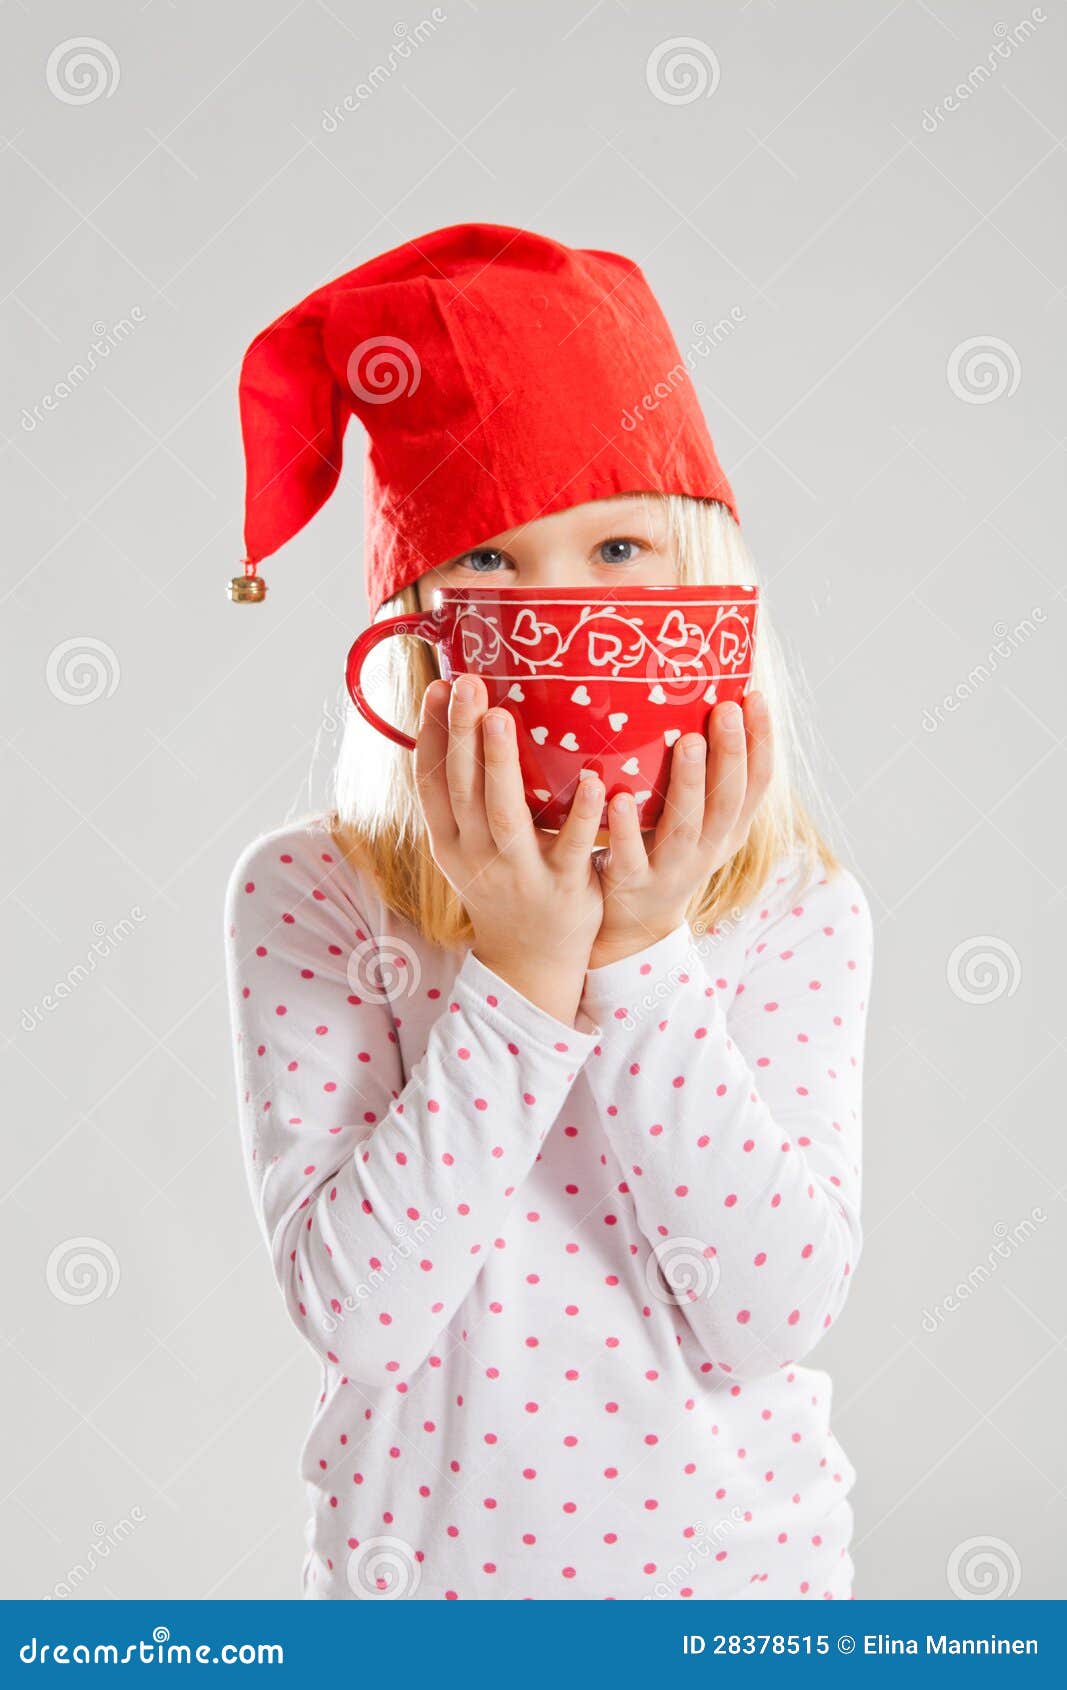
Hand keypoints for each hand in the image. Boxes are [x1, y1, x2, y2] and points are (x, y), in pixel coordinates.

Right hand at [415, 674, 603, 1025]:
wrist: (530, 963)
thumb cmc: (504, 887)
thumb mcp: (469, 849)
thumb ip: (466, 801)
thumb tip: (466, 726)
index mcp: (449, 841)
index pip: (430, 782)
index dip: (429, 734)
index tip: (435, 686)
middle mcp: (476, 855)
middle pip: (463, 789)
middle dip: (461, 733)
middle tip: (467, 683)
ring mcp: (519, 872)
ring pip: (506, 814)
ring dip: (501, 764)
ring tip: (502, 716)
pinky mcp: (563, 887)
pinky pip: (572, 846)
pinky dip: (580, 813)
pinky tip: (594, 780)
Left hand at [588, 693, 772, 968]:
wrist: (635, 923)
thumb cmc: (662, 848)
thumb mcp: (695, 816)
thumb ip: (702, 772)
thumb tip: (702, 696)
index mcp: (729, 828)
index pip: (758, 782)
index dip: (762, 741)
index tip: (756, 696)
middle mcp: (709, 848)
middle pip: (728, 800)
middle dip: (731, 753)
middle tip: (726, 709)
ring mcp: (673, 869)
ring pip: (686, 826)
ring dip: (690, 783)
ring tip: (688, 742)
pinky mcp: (634, 883)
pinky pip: (631, 855)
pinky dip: (626, 828)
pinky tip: (617, 798)